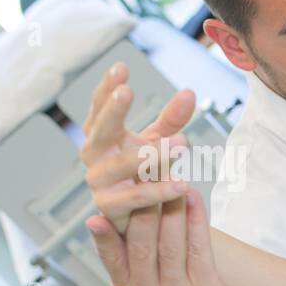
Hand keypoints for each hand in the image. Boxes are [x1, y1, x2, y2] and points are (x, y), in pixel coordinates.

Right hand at [80, 62, 196, 233]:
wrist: (138, 219)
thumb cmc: (145, 173)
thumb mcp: (158, 141)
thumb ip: (172, 119)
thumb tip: (190, 92)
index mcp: (102, 135)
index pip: (100, 107)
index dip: (107, 88)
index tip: (121, 67)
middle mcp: (94, 155)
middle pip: (100, 129)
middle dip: (113, 110)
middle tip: (127, 91)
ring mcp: (98, 182)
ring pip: (124, 165)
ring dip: (153, 154)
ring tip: (183, 143)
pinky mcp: (110, 207)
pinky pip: (138, 197)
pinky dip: (160, 191)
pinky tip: (183, 184)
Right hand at [80, 64, 242, 285]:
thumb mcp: (143, 283)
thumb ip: (128, 253)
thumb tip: (107, 211)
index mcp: (126, 285)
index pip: (110, 252)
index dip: (103, 232)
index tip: (95, 209)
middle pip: (140, 237)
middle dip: (142, 198)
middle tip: (142, 166)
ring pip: (169, 237)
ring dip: (169, 200)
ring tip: (168, 169)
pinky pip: (198, 245)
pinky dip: (194, 217)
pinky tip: (193, 194)